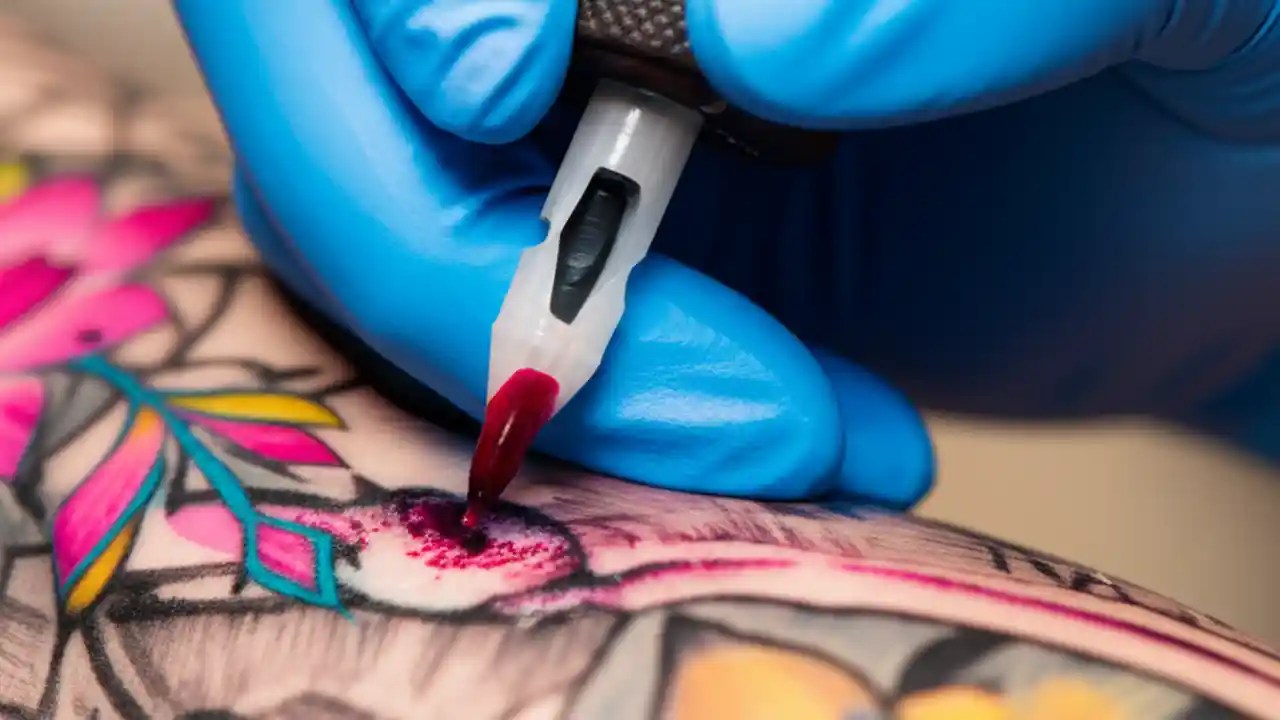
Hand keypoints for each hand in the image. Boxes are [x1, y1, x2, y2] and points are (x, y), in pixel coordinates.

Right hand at [174, 0, 1279, 506]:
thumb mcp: (1184, 0)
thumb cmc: (1225, 57)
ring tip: (790, 427)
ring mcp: (581, 121)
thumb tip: (760, 43)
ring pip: (400, 229)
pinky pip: (516, 346)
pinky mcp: (612, 254)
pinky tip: (794, 429)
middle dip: (439, 237)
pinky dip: (618, 422)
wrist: (1215, 201)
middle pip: (336, 78)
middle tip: (627, 366)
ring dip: (559, 368)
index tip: (493, 83)